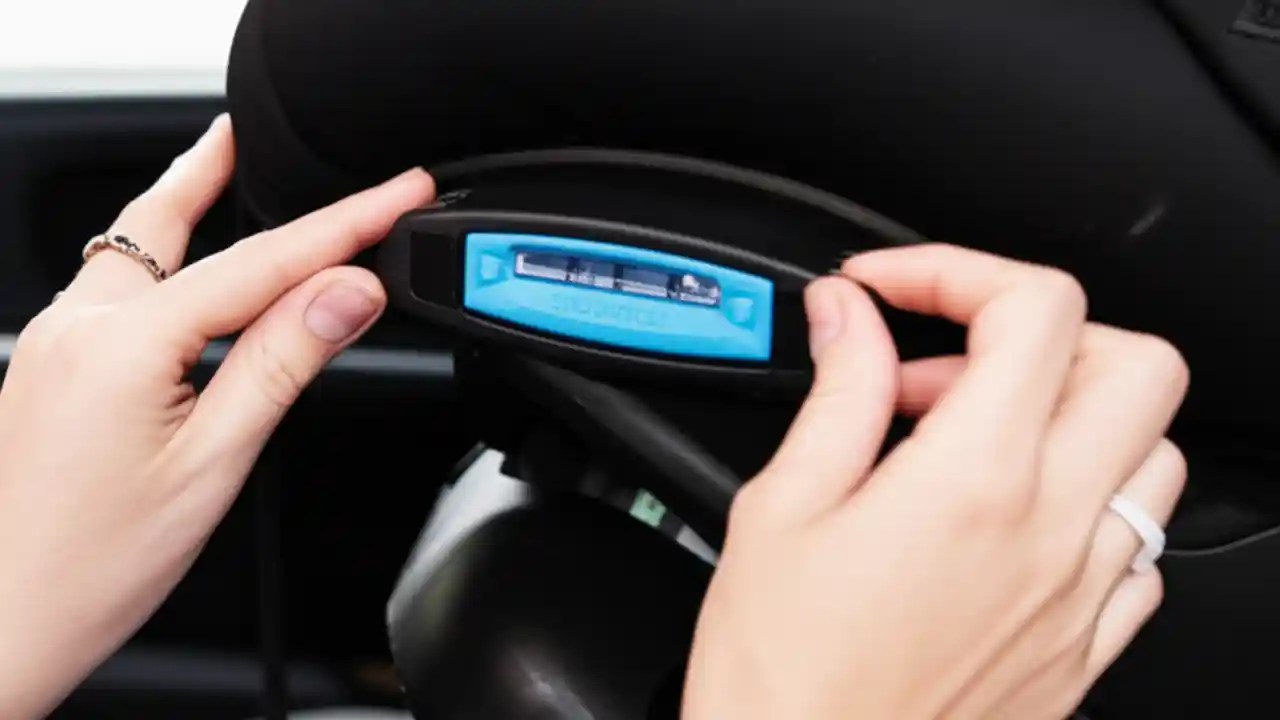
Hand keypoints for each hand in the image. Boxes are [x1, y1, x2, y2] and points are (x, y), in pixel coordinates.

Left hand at [0, 115, 434, 718]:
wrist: (0, 627)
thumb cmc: (93, 563)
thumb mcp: (213, 459)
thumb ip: (282, 362)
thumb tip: (347, 292)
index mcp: (121, 343)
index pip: (259, 261)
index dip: (342, 223)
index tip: (398, 192)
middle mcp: (75, 327)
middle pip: (168, 223)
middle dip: (219, 169)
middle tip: (263, 130)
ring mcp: (52, 345)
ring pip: (133, 250)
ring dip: (186, 211)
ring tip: (222, 176)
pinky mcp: (47, 370)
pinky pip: (112, 288)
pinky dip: (160, 263)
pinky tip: (180, 273)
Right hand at [682, 245, 1188, 718]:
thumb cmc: (784, 676)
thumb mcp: (782, 508)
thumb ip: (837, 394)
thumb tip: (850, 318)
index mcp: (973, 481)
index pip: (1033, 310)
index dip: (956, 271)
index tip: (892, 292)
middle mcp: (1050, 531)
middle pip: (1135, 364)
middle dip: (1045, 331)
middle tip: (954, 358)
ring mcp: (1081, 594)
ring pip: (1152, 453)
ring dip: (1073, 416)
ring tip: (978, 437)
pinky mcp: (1084, 647)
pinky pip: (1137, 548)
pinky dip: (1087, 505)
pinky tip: (1009, 521)